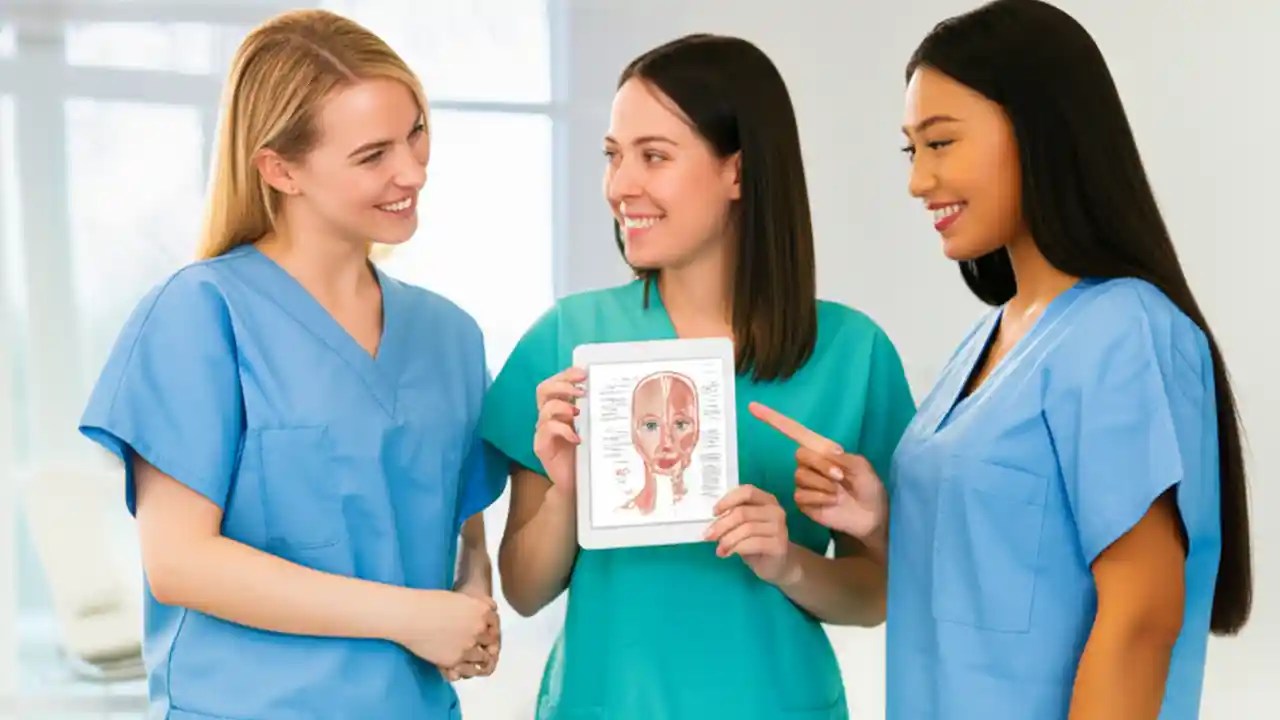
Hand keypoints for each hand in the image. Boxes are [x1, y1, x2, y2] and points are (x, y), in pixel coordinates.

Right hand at [440, 571, 500, 680]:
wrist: (410, 616)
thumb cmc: (429, 602)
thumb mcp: (459, 598)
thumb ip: (476, 607)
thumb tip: (491, 608)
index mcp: (481, 610)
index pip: (495, 622)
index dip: (489, 627)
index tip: (482, 631)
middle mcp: (479, 628)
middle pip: (491, 640)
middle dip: (485, 643)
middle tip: (476, 645)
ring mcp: (469, 646)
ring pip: (482, 657)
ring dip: (476, 657)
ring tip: (466, 655)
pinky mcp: (455, 660)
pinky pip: (467, 668)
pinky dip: (465, 667)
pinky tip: (458, 663)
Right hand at [534, 367, 585, 493]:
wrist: (578, 484)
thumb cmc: (587, 454)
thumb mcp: (594, 428)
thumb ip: (596, 412)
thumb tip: (612, 392)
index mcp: (561, 408)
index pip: (556, 383)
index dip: (566, 375)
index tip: (583, 373)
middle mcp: (550, 417)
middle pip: (544, 390)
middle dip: (562, 385)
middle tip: (581, 391)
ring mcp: (543, 431)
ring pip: (544, 408)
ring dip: (562, 406)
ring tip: (578, 413)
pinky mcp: (541, 446)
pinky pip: (546, 430)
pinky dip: (561, 430)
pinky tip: (576, 437)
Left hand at [705, 485, 797, 585]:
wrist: (778, 564)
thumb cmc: (757, 541)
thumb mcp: (744, 525)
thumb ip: (733, 517)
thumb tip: (711, 520)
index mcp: (766, 500)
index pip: (747, 492)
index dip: (728, 500)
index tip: (714, 512)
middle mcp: (775, 511)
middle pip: (743, 512)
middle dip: (722, 525)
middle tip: (708, 535)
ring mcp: (779, 528)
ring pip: (746, 529)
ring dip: (727, 539)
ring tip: (719, 548)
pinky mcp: (778, 545)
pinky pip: (752, 544)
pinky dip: (735, 549)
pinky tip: (726, 554)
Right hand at [749, 402, 887, 552]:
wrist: (871, 515)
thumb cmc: (868, 486)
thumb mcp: (861, 466)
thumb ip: (843, 457)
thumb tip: (827, 452)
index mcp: (821, 450)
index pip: (794, 431)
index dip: (773, 419)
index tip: (753, 407)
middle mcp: (809, 464)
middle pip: (800, 454)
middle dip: (822, 465)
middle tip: (840, 476)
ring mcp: (804, 483)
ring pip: (801, 476)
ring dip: (824, 484)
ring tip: (838, 492)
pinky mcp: (803, 502)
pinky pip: (802, 495)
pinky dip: (820, 498)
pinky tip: (832, 502)